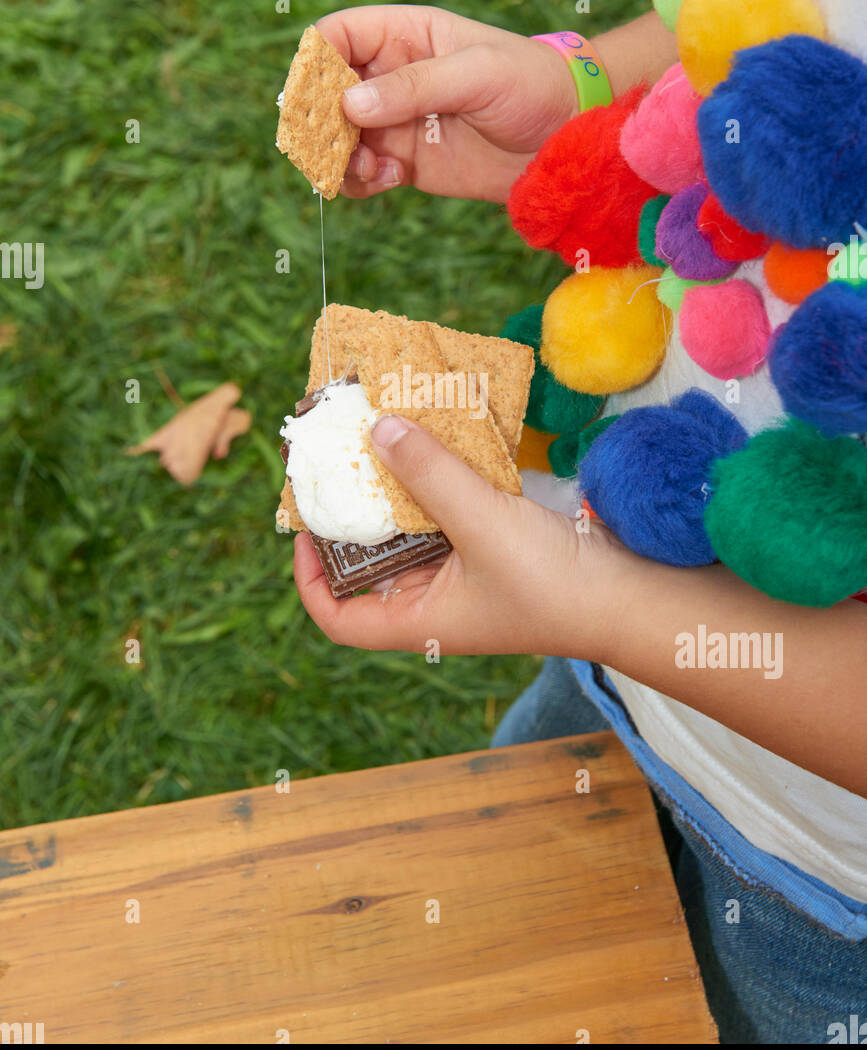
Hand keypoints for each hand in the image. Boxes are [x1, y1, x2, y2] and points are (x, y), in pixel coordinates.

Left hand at [293, 414, 618, 656]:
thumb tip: (376, 428)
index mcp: (418, 620)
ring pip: (411, 528)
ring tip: (379, 434)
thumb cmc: (554, 584)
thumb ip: (429, 474)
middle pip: (370, 560)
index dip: (309, 577)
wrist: (635, 596)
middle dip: (352, 511)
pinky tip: (435, 438)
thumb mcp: (482, 524)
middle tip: (337, 456)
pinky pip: (450, 511)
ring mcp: (466, 572)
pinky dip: (438, 478)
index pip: (339, 616)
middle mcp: (435, 599)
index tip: (304, 527)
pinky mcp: (495, 545)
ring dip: (397, 485)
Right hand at [315, 4, 577, 203]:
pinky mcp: (404, 162)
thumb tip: (349, 104)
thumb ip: (414, 85)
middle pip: (325, 92)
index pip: (336, 36)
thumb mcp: (477, 74)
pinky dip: (358, 182)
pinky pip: (359, 174)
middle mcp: (390, 76)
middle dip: (320, 121)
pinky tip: (387, 181)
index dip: (316, 62)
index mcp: (404, 34)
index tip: (320, 96)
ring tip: (368, 170)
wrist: (568, 138)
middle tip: (338, 146)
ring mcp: (394, 122)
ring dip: (337, 157)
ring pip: (336, 138)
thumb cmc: (531, 85)